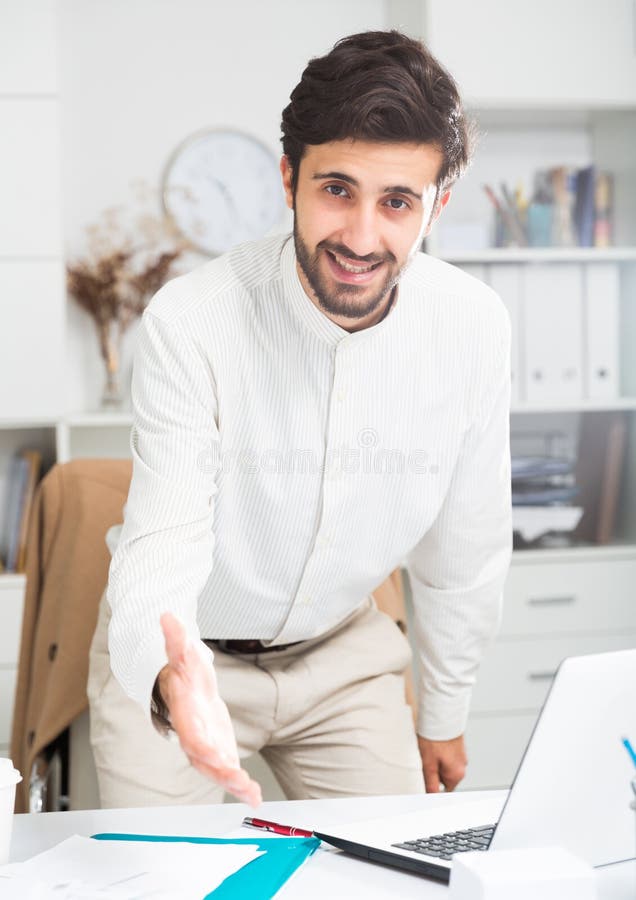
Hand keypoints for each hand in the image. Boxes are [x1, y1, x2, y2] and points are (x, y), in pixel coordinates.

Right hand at [158, 612, 261, 806]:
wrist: (187, 688)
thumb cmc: (184, 672)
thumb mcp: (183, 653)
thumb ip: (176, 638)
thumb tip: (167, 615)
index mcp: (186, 716)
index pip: (190, 734)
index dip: (201, 745)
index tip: (214, 755)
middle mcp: (193, 737)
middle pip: (205, 760)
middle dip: (221, 772)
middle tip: (239, 781)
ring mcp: (206, 748)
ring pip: (217, 771)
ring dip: (234, 784)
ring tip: (252, 795)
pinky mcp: (219, 752)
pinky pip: (228, 772)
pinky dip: (241, 787)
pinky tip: (256, 797)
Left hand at [418, 734, 466, 792]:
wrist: (442, 714)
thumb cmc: (435, 738)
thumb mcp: (428, 763)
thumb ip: (430, 782)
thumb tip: (430, 796)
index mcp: (456, 774)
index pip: (444, 790)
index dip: (433, 787)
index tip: (424, 780)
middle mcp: (462, 765)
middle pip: (444, 777)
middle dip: (433, 771)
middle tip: (424, 761)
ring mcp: (461, 754)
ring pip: (445, 764)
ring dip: (436, 760)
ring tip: (428, 749)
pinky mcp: (458, 745)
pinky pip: (447, 754)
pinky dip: (439, 752)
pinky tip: (432, 743)